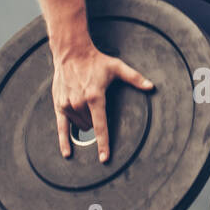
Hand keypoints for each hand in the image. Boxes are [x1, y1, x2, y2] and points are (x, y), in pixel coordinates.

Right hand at [51, 45, 153, 160]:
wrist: (71, 52)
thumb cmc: (95, 61)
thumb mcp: (117, 68)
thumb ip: (135, 78)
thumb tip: (151, 86)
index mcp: (94, 97)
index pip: (100, 126)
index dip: (103, 143)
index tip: (104, 157)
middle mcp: (79, 103)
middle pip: (92, 126)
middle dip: (97, 121)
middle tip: (97, 103)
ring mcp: (68, 105)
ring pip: (81, 126)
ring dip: (86, 122)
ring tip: (87, 102)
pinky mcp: (58, 105)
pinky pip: (61, 128)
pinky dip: (64, 141)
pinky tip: (67, 153)